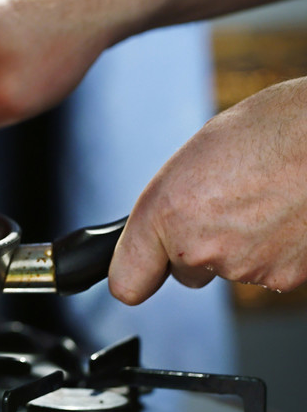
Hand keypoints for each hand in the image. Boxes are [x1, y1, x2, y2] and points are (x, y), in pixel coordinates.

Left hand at [109, 77, 306, 303]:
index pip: (126, 282)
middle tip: (229, 205)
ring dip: (240, 244)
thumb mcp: (197, 157)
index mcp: (166, 212)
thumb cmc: (273, 129)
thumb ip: (172, 204)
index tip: (143, 269)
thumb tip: (164, 229)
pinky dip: (274, 250)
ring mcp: (241, 267)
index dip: (137, 274)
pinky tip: (285, 214)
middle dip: (198, 247)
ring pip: (228, 269)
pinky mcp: (282, 278)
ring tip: (265, 198)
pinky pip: (266, 270)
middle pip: (184, 271)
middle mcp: (197, 247)